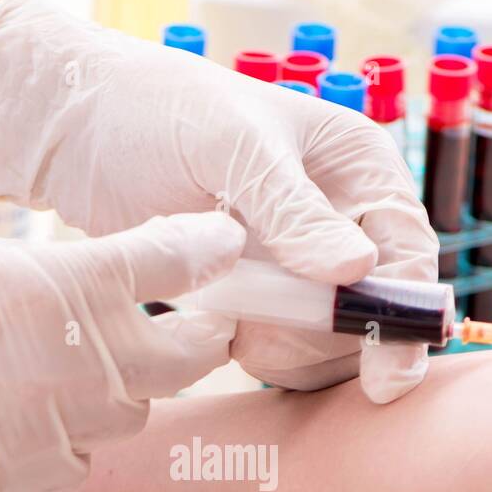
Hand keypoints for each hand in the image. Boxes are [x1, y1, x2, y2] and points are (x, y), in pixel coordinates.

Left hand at [0, 0, 438, 403]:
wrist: (83, 136)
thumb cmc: (159, 113)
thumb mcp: (229, 147)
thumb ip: (292, 209)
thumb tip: (357, 270)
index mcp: (358, 170)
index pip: (408, 253)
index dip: (407, 319)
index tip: (387, 377)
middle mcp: (343, 220)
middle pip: (377, 312)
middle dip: (330, 340)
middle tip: (265, 341)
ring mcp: (302, 266)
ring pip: (332, 341)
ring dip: (290, 351)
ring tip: (230, 321)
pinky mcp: (262, 299)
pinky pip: (286, 350)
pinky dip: (261, 355)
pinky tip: (220, 328)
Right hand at [0, 211, 242, 491]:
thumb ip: (2, 244)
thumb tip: (27, 240)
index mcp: (58, 289)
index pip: (169, 262)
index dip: (207, 247)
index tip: (224, 241)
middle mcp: (73, 369)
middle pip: (187, 359)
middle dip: (197, 334)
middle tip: (188, 316)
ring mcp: (50, 436)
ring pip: (130, 415)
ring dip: (125, 387)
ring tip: (87, 360)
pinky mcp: (15, 482)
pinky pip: (75, 460)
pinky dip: (70, 436)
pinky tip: (32, 413)